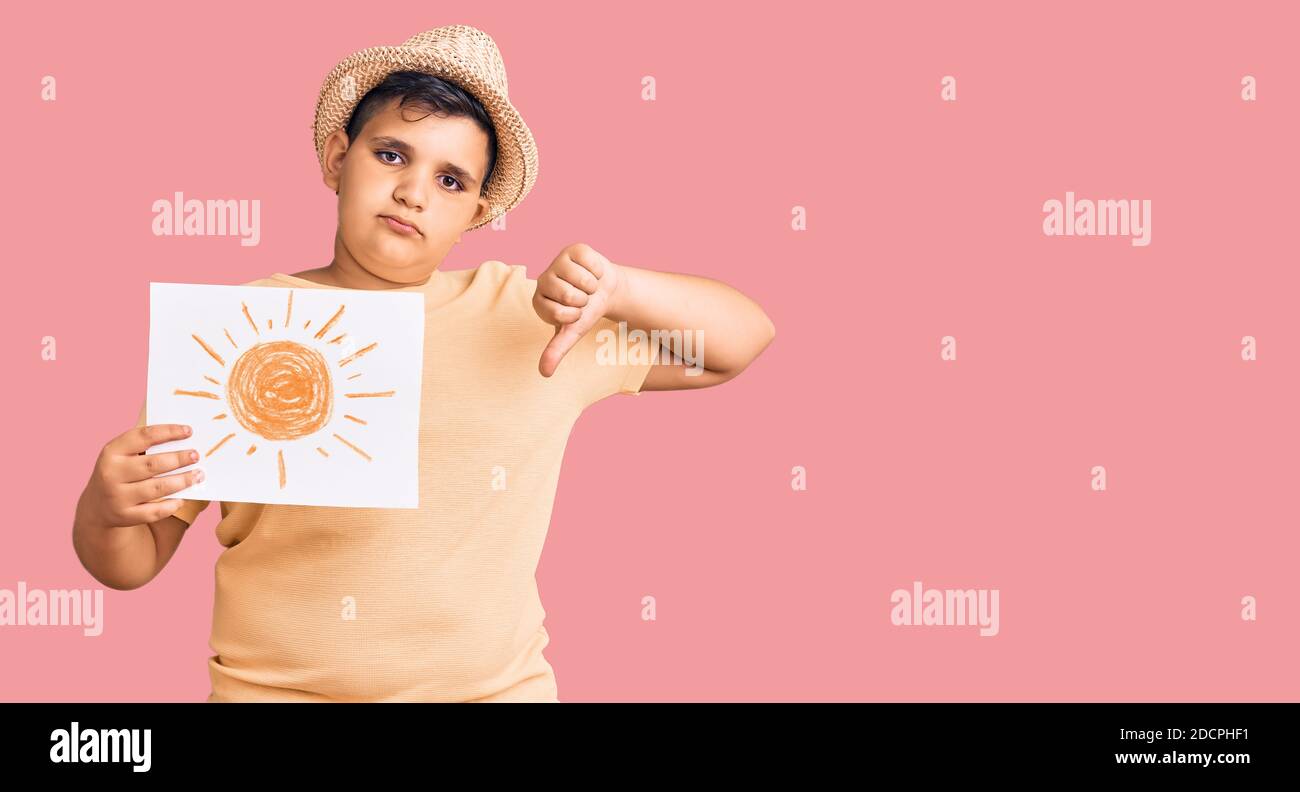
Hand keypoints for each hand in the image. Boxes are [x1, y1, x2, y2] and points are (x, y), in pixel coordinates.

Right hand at [76, 424, 204, 528]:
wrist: (98, 504)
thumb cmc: (121, 472)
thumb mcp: (124, 454)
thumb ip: (147, 445)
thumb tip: (184, 438)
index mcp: (112, 452)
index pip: (144, 437)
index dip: (168, 432)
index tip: (189, 431)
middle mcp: (111, 473)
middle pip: (153, 464)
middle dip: (179, 459)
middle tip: (196, 455)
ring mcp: (117, 496)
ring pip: (158, 488)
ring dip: (182, 481)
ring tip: (198, 475)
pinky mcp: (125, 516)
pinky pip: (155, 511)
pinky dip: (172, 504)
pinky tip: (183, 498)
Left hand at [533, 242, 623, 376]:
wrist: (605, 291)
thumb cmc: (585, 313)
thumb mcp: (572, 333)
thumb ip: (557, 350)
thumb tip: (544, 373)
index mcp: (538, 301)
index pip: (559, 313)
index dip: (575, 316)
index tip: (574, 313)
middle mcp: (543, 280)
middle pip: (569, 295)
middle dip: (584, 301)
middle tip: (582, 298)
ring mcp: (557, 262)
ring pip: (582, 279)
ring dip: (592, 286)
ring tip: (588, 286)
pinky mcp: (574, 249)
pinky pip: (590, 263)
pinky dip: (598, 270)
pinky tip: (592, 271)